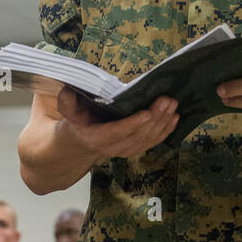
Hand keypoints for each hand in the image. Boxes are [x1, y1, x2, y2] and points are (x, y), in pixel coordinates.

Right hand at [56, 86, 178, 161]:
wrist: (79, 143)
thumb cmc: (76, 120)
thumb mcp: (67, 111)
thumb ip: (67, 102)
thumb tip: (66, 92)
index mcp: (95, 137)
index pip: (116, 132)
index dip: (133, 124)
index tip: (147, 112)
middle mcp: (112, 148)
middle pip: (137, 135)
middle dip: (155, 118)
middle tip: (168, 100)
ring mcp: (124, 150)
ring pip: (147, 139)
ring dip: (163, 123)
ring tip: (173, 105)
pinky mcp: (133, 149)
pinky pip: (151, 142)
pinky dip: (164, 131)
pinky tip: (174, 119)